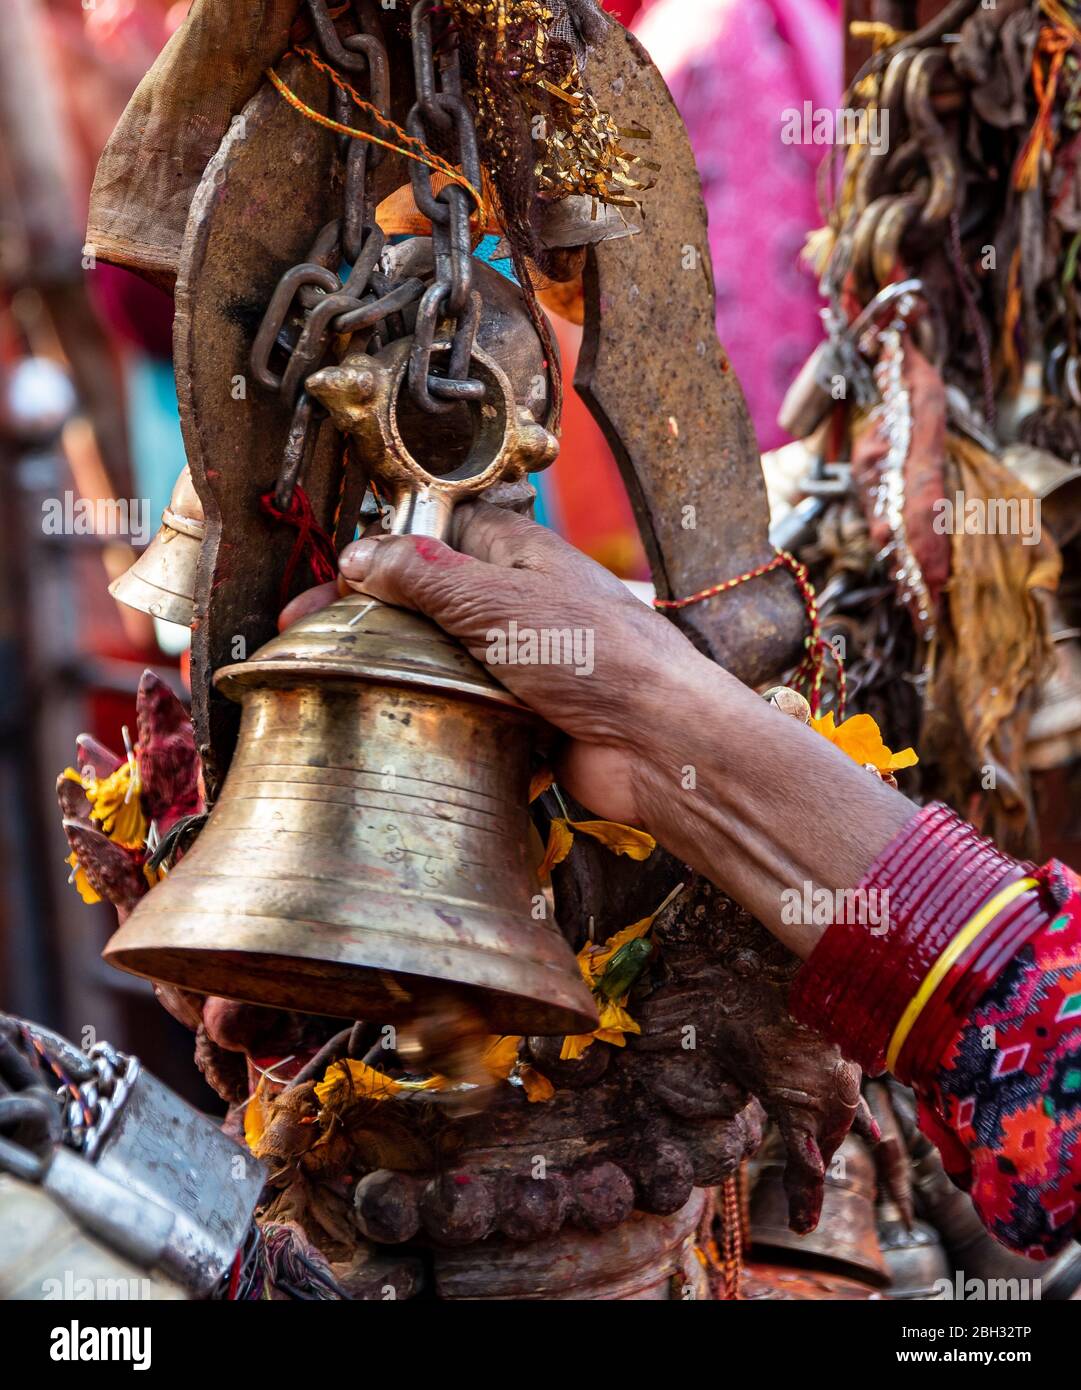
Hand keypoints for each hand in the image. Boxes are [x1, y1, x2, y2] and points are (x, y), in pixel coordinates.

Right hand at [320, 501, 706, 826]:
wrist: (656, 744)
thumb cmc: (599, 656)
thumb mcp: (496, 600)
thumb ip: (425, 575)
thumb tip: (363, 556)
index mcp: (517, 554)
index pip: (433, 534)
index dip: (379, 554)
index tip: (331, 581)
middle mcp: (519, 602)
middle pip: (429, 602)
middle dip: (375, 619)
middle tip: (314, 638)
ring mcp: (521, 662)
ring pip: (443, 660)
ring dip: (405, 673)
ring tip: (345, 684)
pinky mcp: (522, 717)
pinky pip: (464, 710)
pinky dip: (439, 717)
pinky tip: (401, 723)